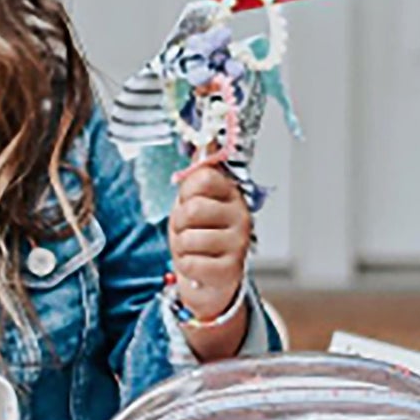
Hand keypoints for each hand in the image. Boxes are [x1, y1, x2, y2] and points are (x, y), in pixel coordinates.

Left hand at [167, 158, 250, 324]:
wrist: (207, 280)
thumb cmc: (199, 238)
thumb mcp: (193, 202)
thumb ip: (197, 175)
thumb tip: (207, 139)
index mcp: (230, 193)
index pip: (201, 177)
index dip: (184, 193)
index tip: (189, 202)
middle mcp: (240, 215)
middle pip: (192, 209)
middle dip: (179, 224)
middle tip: (187, 231)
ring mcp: (238, 243)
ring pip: (189, 238)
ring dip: (181, 247)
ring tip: (193, 250)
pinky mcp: (232, 269)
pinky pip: (191, 263)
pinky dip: (186, 267)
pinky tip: (197, 266)